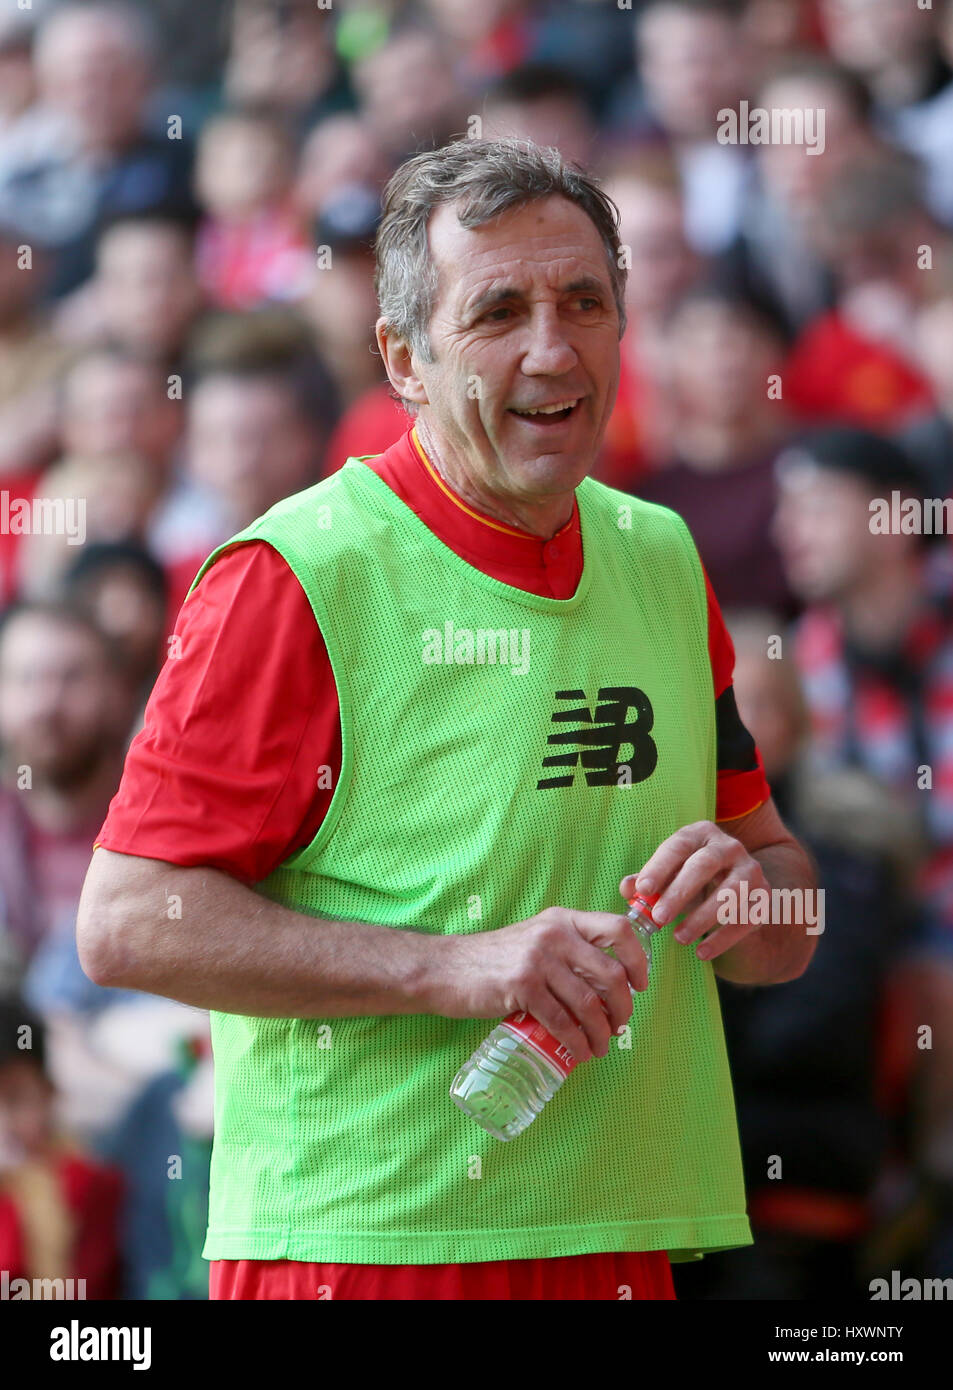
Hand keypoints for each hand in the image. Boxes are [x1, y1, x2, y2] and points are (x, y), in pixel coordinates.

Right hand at [437, 907, 649, 1062]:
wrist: (446, 969)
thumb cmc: (493, 960)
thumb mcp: (535, 940)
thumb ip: (567, 950)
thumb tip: (608, 985)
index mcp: (563, 919)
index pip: (618, 929)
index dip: (638, 959)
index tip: (641, 985)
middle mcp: (555, 934)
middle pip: (610, 973)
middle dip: (623, 1008)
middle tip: (621, 1026)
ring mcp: (538, 959)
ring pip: (588, 1002)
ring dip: (602, 1032)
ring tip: (601, 1047)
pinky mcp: (522, 986)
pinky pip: (562, 1021)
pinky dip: (576, 1042)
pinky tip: (579, 1053)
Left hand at [621, 820, 769, 962]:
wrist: (735, 893)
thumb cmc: (690, 880)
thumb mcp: (668, 877)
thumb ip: (647, 882)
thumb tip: (627, 887)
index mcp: (701, 833)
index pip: (678, 845)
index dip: (659, 867)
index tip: (642, 890)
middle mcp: (730, 847)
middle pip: (705, 865)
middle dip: (680, 892)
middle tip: (659, 917)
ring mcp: (751, 871)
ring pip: (731, 892)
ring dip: (703, 917)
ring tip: (679, 938)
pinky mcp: (763, 897)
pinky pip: (745, 919)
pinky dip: (723, 938)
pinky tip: (702, 952)